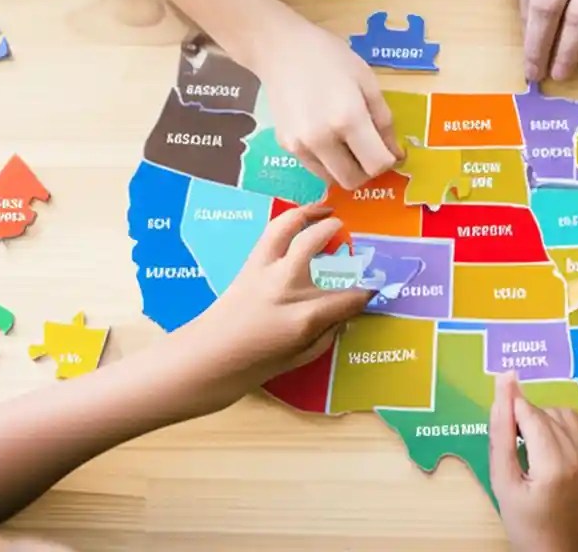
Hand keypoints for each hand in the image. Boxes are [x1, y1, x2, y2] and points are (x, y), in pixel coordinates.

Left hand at [172, 205, 373, 413]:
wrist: (206, 361)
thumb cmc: (255, 367)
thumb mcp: (302, 356)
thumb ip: (328, 331)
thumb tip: (344, 313)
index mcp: (305, 315)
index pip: (350, 296)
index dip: (365, 294)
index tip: (371, 291)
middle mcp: (286, 284)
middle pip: (315, 242)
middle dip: (335, 232)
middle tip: (346, 233)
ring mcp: (263, 270)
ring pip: (287, 225)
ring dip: (308, 212)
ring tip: (325, 210)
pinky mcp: (247, 265)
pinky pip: (271, 234)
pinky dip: (287, 222)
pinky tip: (299, 222)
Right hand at [241, 7, 401, 188]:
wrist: (280, 49)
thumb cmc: (330, 58)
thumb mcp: (368, 82)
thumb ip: (384, 121)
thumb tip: (396, 154)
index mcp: (348, 119)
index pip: (376, 164)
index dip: (389, 161)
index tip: (389, 150)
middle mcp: (322, 139)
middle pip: (353, 180)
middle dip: (368, 170)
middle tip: (370, 151)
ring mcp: (300, 145)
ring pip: (332, 179)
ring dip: (347, 169)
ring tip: (348, 142)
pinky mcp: (286, 145)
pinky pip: (315, 168)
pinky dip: (328, 162)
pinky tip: (328, 137)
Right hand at [489, 372, 577, 551]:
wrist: (554, 551)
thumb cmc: (523, 523)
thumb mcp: (503, 482)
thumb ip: (501, 436)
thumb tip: (501, 394)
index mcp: (554, 463)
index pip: (532, 415)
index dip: (512, 400)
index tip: (495, 386)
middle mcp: (575, 454)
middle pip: (545, 413)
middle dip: (521, 414)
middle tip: (504, 435)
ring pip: (561, 414)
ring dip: (539, 416)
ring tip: (520, 440)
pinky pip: (574, 424)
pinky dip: (555, 421)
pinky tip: (540, 438)